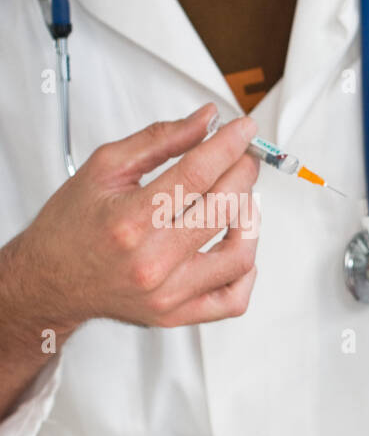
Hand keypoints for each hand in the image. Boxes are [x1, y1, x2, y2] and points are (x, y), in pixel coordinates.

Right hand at [8, 103, 260, 334]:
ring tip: (242, 200)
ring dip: (251, 221)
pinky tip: (236, 245)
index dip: (228, 147)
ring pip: (239, 257)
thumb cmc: (73, 226)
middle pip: (222, 210)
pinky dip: (246, 271)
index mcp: (128, 221)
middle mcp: (151, 262)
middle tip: (243, 159)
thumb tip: (206, 121)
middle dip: (243, 174)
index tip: (244, 130)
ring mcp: (168, 293)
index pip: (196, 175)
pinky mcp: (178, 314)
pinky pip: (233, 299)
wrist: (50, 280)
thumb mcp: (104, 168)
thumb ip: (159, 140)